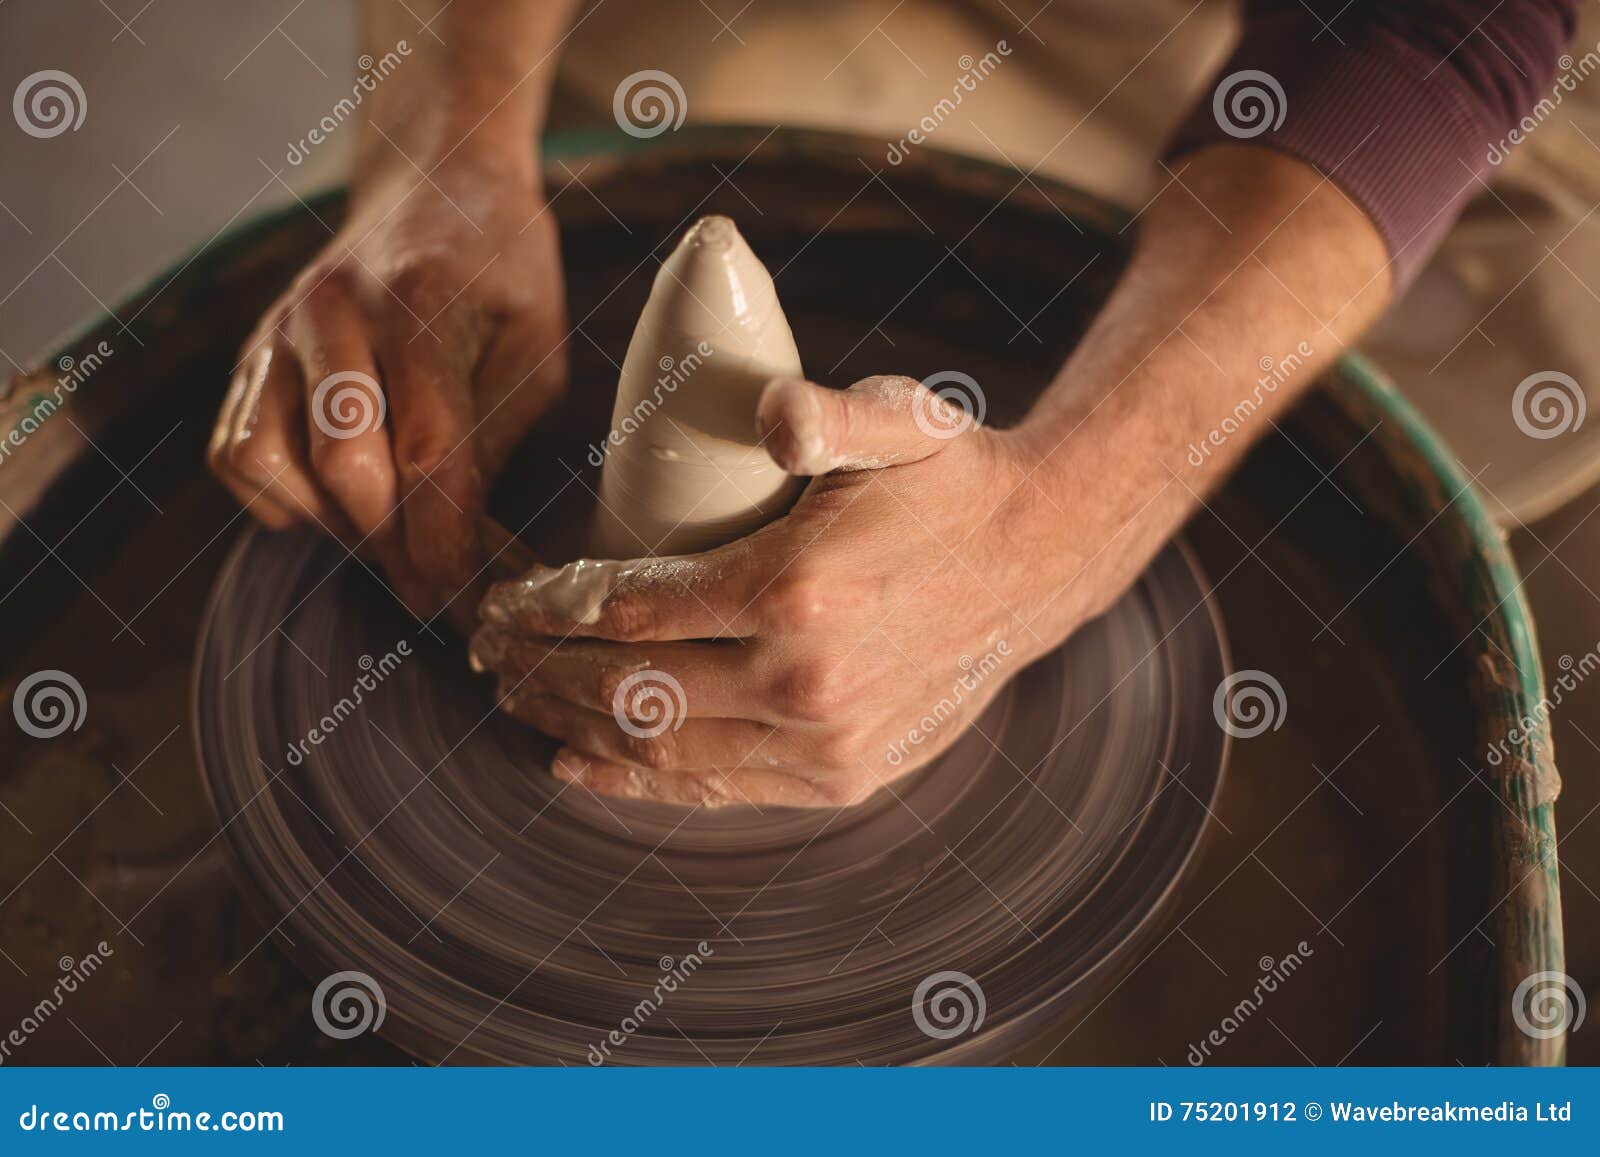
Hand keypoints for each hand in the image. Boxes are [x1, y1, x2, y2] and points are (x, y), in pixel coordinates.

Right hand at [207, 149, 567, 620]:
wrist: (434, 179)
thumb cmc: (500, 269)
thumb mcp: (534, 347)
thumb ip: (496, 439)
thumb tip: (474, 550)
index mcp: (419, 300)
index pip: (427, 450)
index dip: (446, 542)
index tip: (467, 601)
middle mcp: (331, 309)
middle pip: (344, 467)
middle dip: (395, 544)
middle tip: (439, 581)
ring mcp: (278, 328)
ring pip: (271, 464)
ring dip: (333, 523)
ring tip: (390, 530)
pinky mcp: (251, 352)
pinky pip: (237, 454)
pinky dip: (282, 499)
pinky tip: (340, 497)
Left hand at [470, 375, 1135, 807]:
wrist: (1037, 561)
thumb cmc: (952, 481)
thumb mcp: (901, 421)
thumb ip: (828, 414)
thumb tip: (770, 417)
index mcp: (800, 588)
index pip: (630, 609)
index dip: (549, 607)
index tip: (504, 598)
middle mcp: (805, 680)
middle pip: (627, 688)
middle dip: (540, 668)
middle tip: (487, 649)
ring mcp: (824, 741)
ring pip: (659, 749)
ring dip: (570, 724)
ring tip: (514, 698)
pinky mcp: (840, 777)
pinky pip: (713, 790)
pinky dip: (633, 782)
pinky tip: (576, 762)